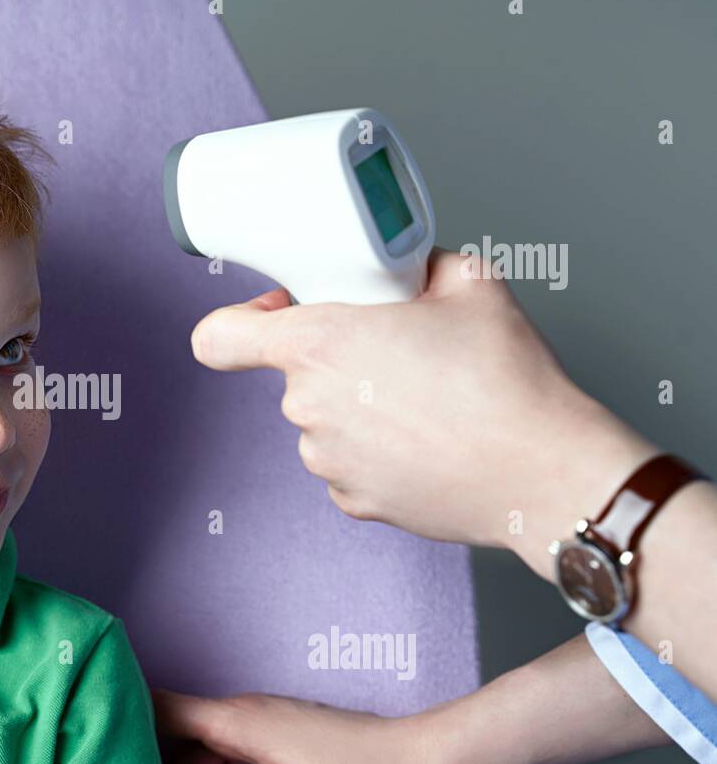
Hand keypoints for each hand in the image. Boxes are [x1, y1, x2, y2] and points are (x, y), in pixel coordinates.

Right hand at [153, 688, 435, 763]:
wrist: (417, 758)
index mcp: (240, 721)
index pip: (163, 708)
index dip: (131, 726)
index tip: (112, 757)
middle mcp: (243, 713)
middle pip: (177, 739)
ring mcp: (260, 723)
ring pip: (202, 752)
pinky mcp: (274, 737)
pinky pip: (228, 758)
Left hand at [189, 248, 656, 574]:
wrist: (543, 472)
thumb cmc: (507, 383)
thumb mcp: (470, 281)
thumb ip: (418, 263)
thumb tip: (408, 267)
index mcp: (319, 346)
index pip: (219, 337)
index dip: (242, 319)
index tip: (278, 312)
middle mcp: (308, 407)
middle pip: (295, 373)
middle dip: (338, 358)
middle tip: (400, 351)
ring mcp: (326, 461)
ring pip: (324, 420)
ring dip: (360, 406)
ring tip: (429, 402)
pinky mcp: (352, 501)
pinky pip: (349, 462)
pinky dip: (378, 450)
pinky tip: (429, 441)